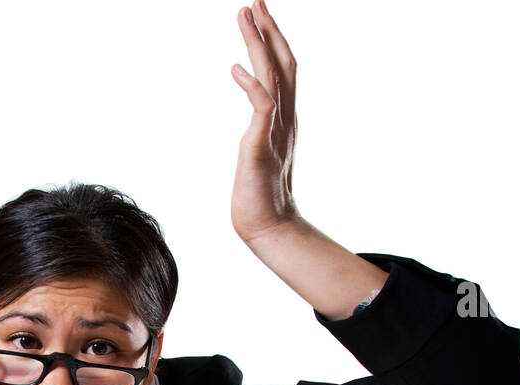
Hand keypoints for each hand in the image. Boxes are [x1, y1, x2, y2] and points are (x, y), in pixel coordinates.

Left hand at [230, 1, 300, 246]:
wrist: (268, 227)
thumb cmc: (260, 195)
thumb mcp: (260, 151)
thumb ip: (262, 127)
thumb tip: (262, 107)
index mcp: (285, 119)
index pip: (284, 69)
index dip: (273, 40)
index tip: (258, 14)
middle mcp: (285, 119)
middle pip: (283, 64)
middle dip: (269, 30)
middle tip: (254, 2)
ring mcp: (276, 131)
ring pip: (272, 77)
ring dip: (258, 45)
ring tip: (245, 16)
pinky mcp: (261, 146)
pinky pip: (261, 108)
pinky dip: (250, 86)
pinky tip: (235, 69)